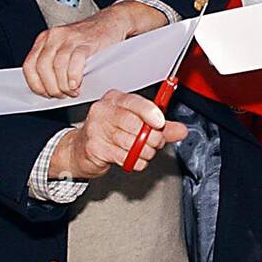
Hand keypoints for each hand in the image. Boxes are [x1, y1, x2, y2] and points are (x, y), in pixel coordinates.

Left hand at [24, 2, 168, 97]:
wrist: (111, 22)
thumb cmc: (89, 39)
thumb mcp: (64, 48)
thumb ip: (53, 64)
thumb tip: (47, 89)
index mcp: (45, 39)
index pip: (30, 65)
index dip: (36, 84)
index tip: (45, 94)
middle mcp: (54, 36)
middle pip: (42, 67)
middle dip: (51, 87)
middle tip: (62, 95)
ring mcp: (70, 38)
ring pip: (57, 66)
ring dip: (63, 85)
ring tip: (73, 91)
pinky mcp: (86, 42)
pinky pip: (75, 61)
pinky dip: (74, 76)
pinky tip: (77, 83)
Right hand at [50, 89, 187, 180]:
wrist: (81, 149)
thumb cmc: (109, 133)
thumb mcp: (137, 124)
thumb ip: (161, 127)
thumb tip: (181, 130)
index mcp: (115, 99)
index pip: (134, 102)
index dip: (150, 112)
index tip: (161, 123)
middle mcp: (103, 111)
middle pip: (135, 124)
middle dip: (152, 137)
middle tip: (156, 142)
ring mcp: (96, 129)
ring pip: (130, 142)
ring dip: (145, 151)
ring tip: (145, 151)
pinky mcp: (94, 148)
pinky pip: (123, 156)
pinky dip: (135, 161)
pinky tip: (134, 158)